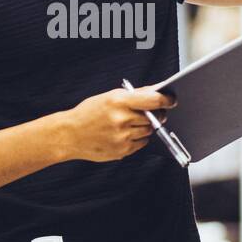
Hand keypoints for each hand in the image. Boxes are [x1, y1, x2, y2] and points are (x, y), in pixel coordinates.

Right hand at [61, 86, 175, 161]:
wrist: (70, 135)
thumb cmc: (88, 113)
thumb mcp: (109, 97)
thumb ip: (134, 95)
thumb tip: (156, 90)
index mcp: (119, 102)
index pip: (153, 100)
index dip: (166, 100)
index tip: (171, 100)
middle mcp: (122, 119)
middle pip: (154, 117)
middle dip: (154, 115)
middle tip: (148, 113)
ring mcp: (122, 137)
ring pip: (149, 131)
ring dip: (145, 127)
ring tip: (128, 123)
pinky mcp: (122, 150)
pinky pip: (141, 144)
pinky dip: (138, 139)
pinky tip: (124, 134)